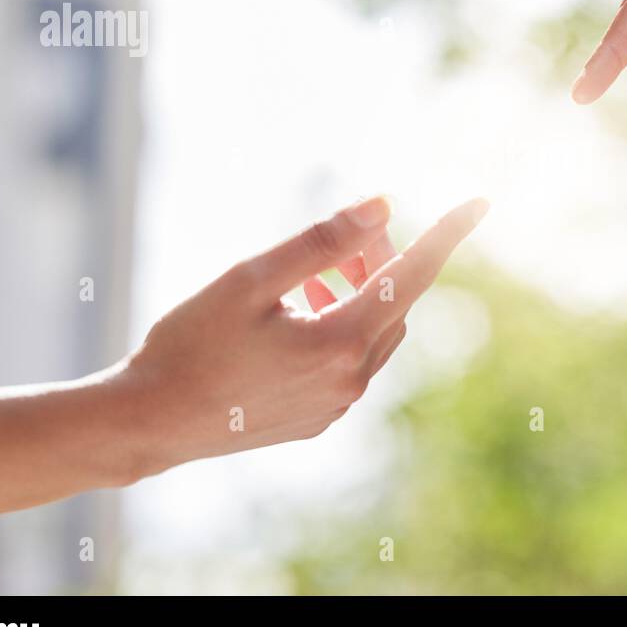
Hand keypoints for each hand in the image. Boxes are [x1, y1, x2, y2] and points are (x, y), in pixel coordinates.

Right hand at [115, 195, 487, 476]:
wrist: (147, 423)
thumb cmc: (190, 343)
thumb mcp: (251, 280)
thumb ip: (322, 243)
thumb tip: (383, 209)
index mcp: (339, 343)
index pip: (412, 276)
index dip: (446, 236)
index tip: (478, 203)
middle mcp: (349, 380)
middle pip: (394, 305)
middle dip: (383, 262)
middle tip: (352, 233)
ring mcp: (335, 406)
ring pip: (374, 335)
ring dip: (361, 295)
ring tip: (317, 274)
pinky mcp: (316, 420)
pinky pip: (351, 364)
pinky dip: (343, 329)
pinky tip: (301, 314)